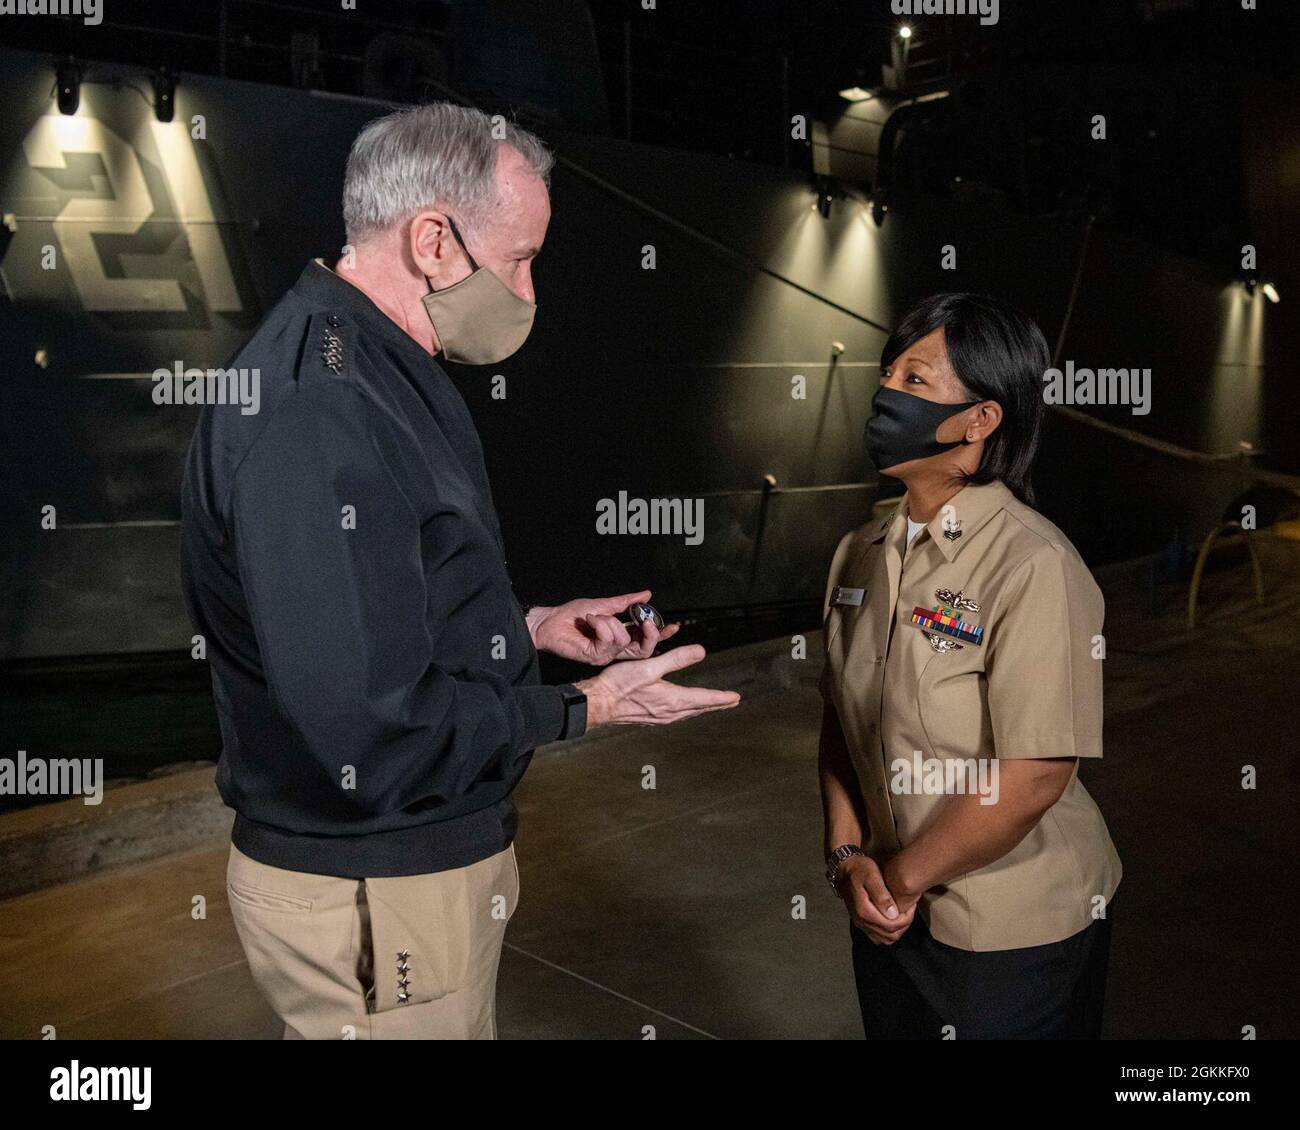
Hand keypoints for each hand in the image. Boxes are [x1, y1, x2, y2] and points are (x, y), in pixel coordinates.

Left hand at [526, 590, 680, 665]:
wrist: (550, 620)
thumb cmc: (573, 614)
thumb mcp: (605, 604)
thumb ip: (627, 602)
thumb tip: (647, 594)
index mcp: (620, 637)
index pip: (646, 640)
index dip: (661, 635)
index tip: (674, 626)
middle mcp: (615, 649)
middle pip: (644, 650)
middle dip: (650, 635)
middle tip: (646, 621)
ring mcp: (605, 655)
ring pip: (624, 641)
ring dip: (610, 622)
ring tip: (595, 616)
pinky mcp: (595, 657)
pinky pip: (608, 641)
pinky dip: (601, 625)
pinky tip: (590, 620)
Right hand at [576, 643, 739, 726]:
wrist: (598, 703)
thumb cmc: (620, 684)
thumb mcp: (649, 666)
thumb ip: (676, 659)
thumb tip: (701, 651)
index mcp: (672, 700)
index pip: (704, 699)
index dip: (721, 698)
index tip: (736, 698)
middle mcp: (669, 713)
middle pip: (699, 708)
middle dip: (715, 704)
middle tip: (731, 701)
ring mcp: (659, 718)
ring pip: (687, 712)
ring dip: (701, 707)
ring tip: (711, 704)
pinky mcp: (649, 718)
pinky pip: (675, 715)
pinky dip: (686, 710)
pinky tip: (682, 708)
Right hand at [835, 854, 914, 945]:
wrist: (844, 869)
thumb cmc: (859, 869)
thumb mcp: (872, 876)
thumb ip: (882, 895)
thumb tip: (893, 914)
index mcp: (864, 911)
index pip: (892, 926)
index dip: (906, 919)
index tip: (911, 906)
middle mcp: (861, 921)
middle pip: (890, 936)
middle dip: (904, 925)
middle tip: (909, 910)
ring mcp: (861, 924)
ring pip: (885, 940)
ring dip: (897, 930)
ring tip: (903, 915)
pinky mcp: (861, 923)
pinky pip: (878, 937)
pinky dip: (889, 932)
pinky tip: (893, 919)